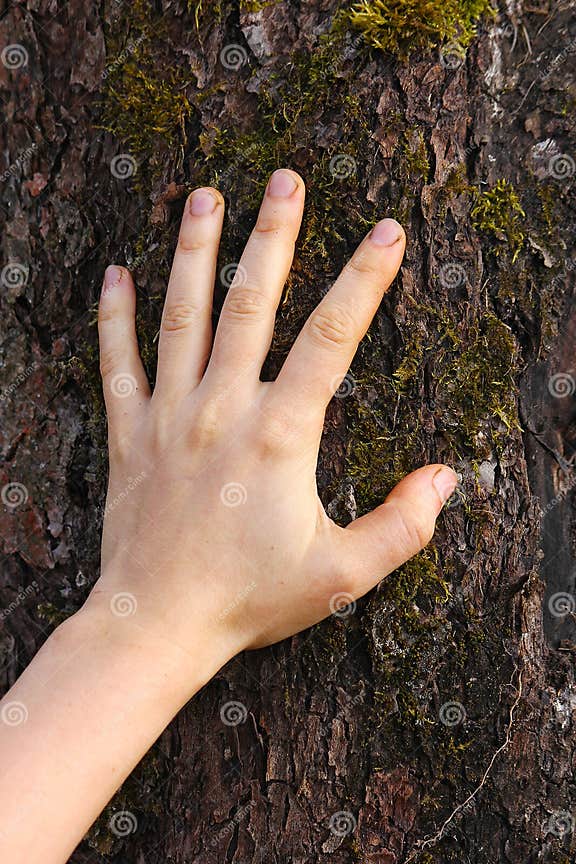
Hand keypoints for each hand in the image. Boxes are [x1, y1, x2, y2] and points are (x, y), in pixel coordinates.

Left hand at [91, 168, 455, 659]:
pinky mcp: (129, 437)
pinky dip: (112, 318)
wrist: (159, 626)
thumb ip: (403, 525)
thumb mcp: (343, 574)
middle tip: (285, 179)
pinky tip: (113, 274)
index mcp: (280, 436)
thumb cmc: (251, 600)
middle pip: (251, 304)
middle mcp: (222, 410)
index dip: (365, 280)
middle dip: (274, 236)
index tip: (386, 232)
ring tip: (203, 196)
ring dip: (193, 252)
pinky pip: (117, 364)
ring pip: (182, 317)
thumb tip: (447, 478)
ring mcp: (170, 418)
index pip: (331, 338)